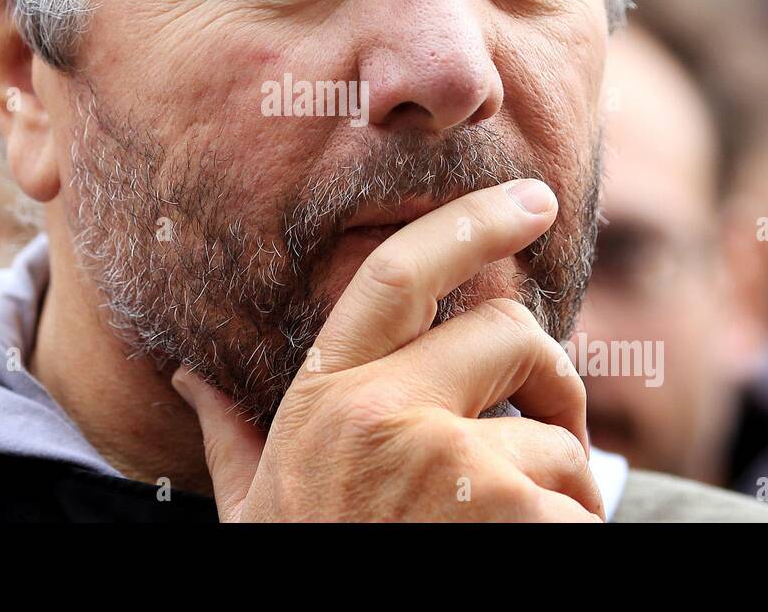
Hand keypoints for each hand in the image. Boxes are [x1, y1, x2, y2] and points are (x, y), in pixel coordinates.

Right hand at [174, 180, 603, 521]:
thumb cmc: (305, 566)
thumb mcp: (256, 508)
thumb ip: (231, 438)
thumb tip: (187, 376)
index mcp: (324, 399)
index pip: (398, 275)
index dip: (467, 223)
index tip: (529, 202)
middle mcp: (382, 415)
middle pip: (511, 334)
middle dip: (552, 377)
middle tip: (557, 424)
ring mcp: (447, 465)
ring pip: (558, 436)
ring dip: (563, 485)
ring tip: (518, 530)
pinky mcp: (506, 516)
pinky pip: (580, 502)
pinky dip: (574, 531)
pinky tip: (527, 553)